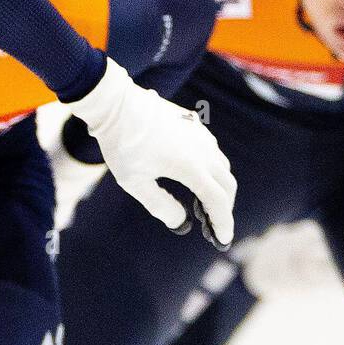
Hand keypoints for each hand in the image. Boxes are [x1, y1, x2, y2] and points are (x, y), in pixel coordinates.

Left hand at [66, 59, 235, 246]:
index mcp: (192, 168)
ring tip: (201, 206)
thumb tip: (181, 223)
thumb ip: (160, 205)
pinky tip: (195, 178)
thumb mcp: (135, 182)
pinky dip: (212, 171)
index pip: (217, 201)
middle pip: (226, 185)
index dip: (223, 223)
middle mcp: (204, 151)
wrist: (116, 105)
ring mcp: (201, 135)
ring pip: (222, 167)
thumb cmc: (122, 145)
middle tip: (212, 228)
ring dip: (218, 189)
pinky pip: (213, 152)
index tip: (223, 239)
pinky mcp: (194, 125)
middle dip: (223, 209)